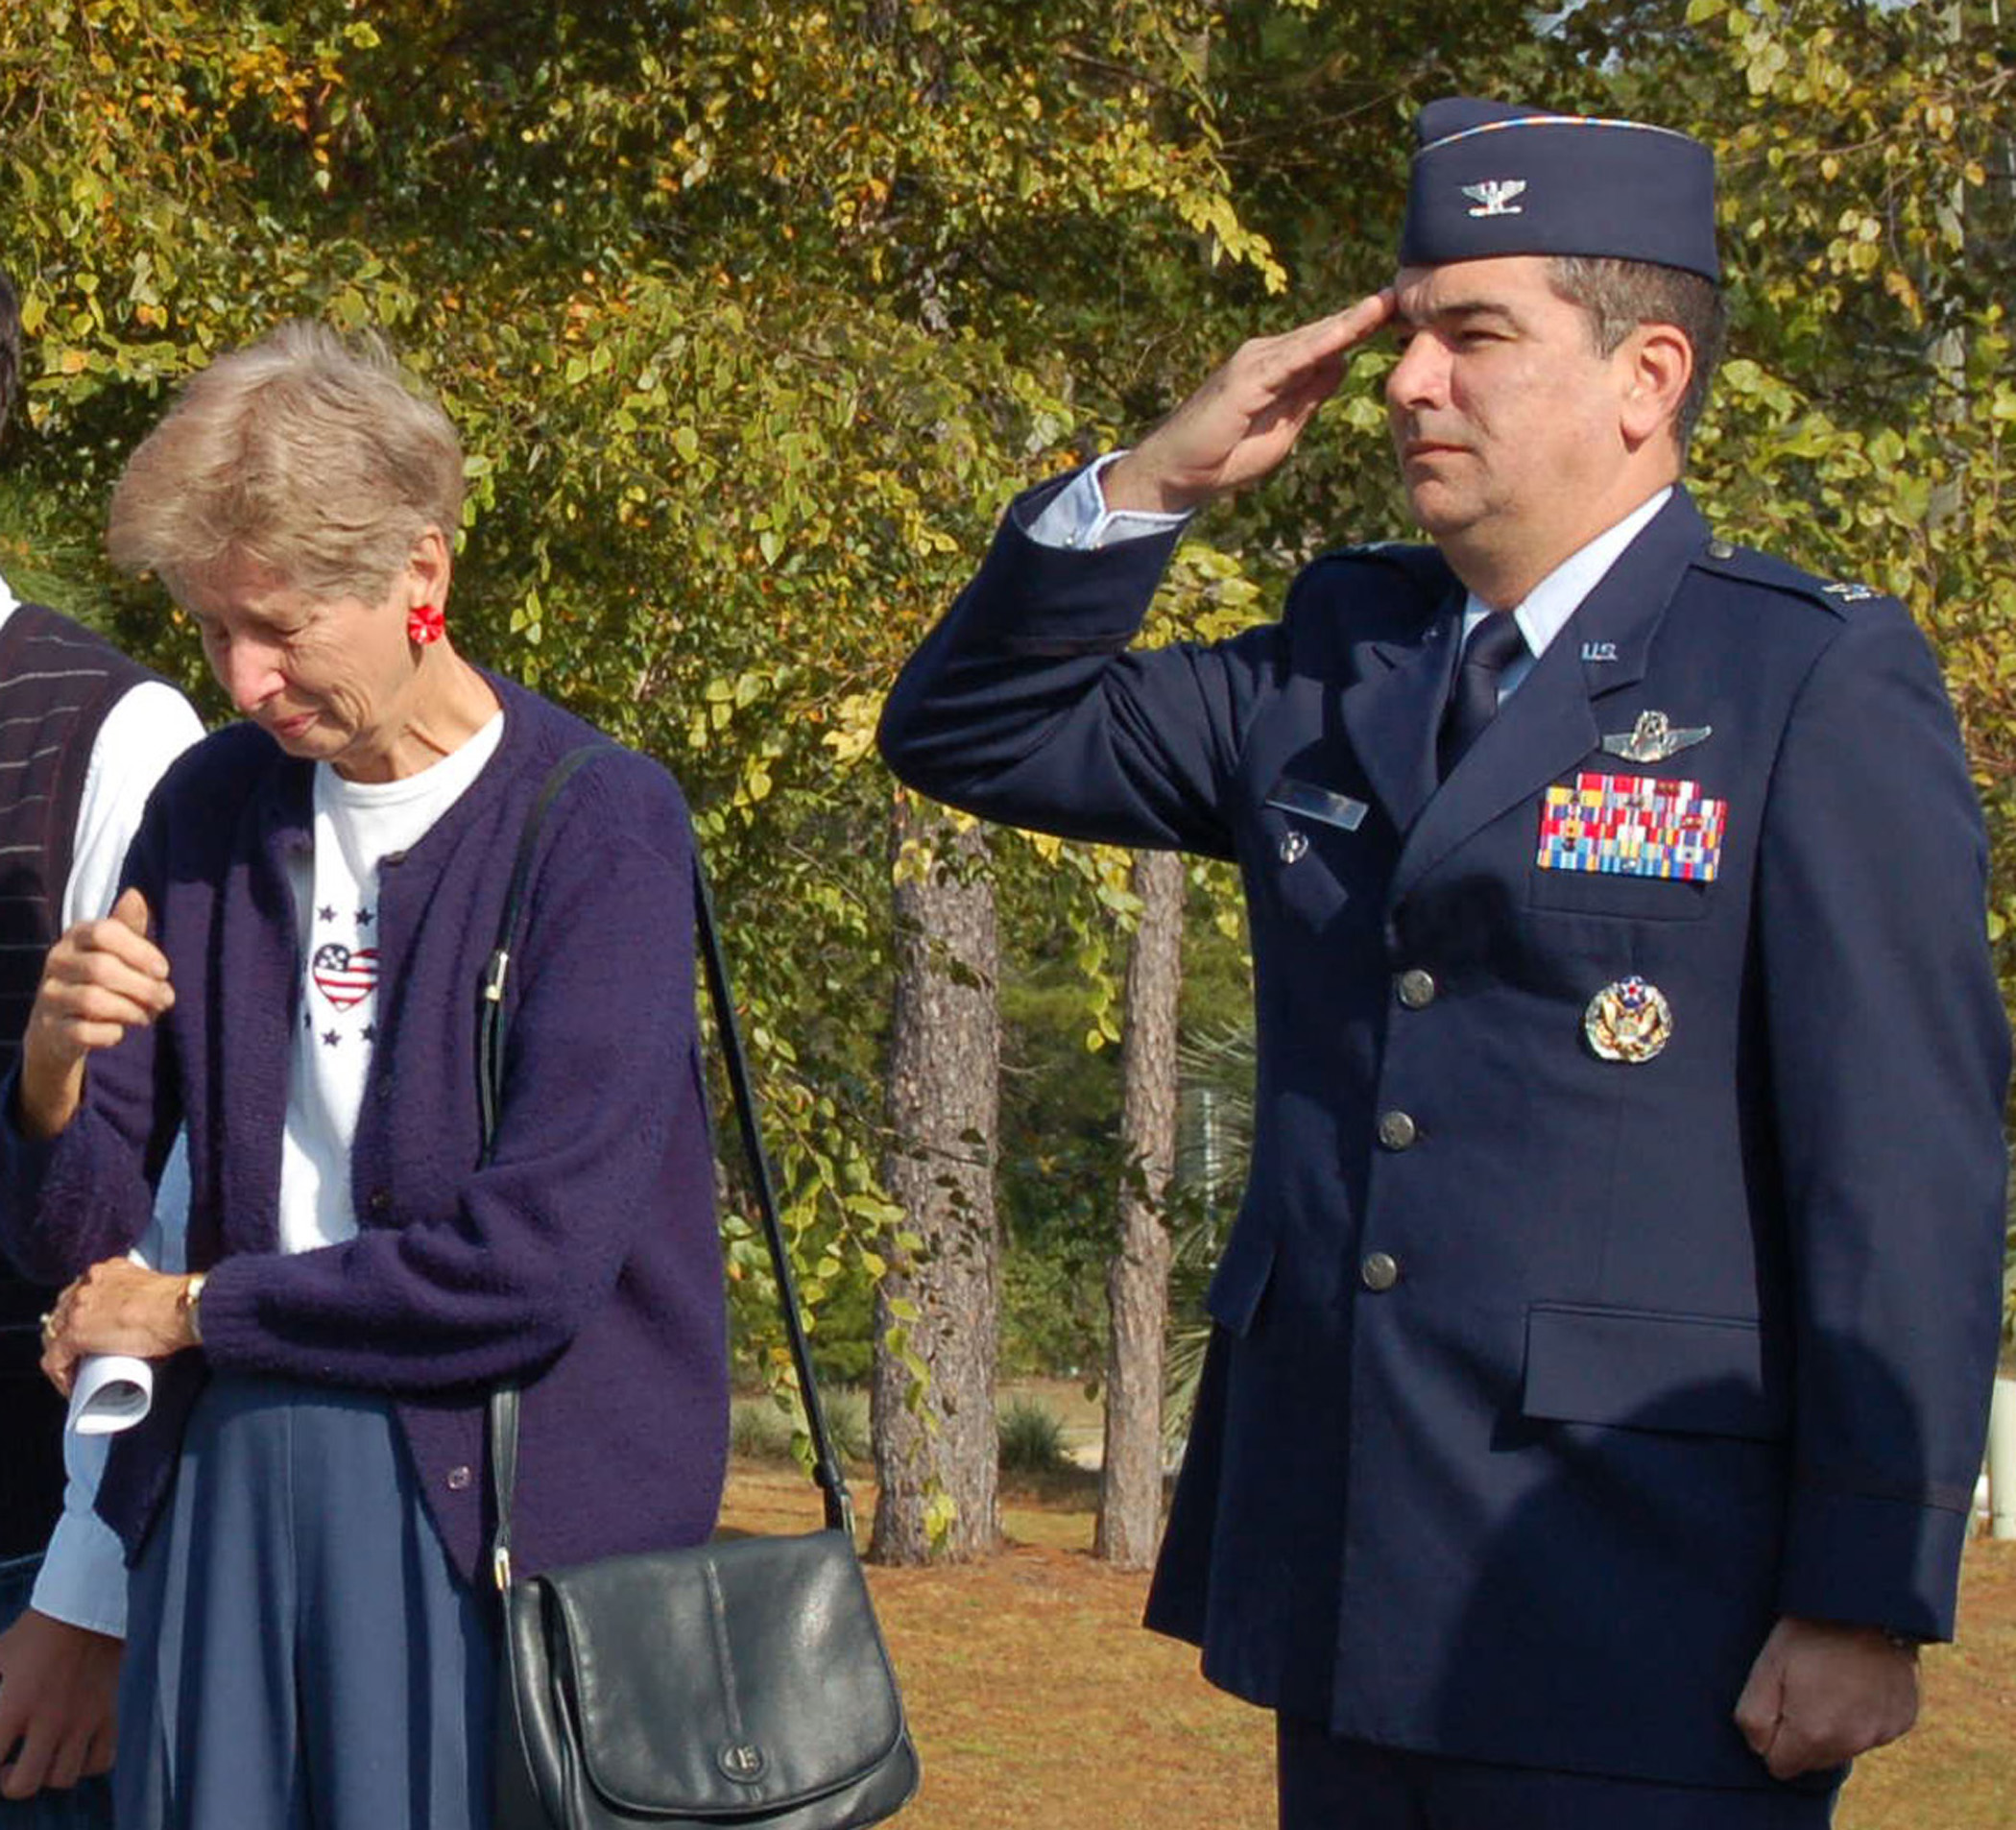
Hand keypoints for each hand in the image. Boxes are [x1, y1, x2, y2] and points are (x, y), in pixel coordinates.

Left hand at [0, 1607, 119, 1797]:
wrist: (87, 1608)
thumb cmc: (35, 1632)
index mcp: (15, 1706)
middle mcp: (49, 1720)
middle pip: (24, 1785)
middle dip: (8, 1782)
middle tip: (6, 1766)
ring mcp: (83, 1720)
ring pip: (62, 1778)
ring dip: (45, 1774)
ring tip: (39, 1759)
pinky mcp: (108, 1715)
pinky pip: (101, 1761)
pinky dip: (85, 1765)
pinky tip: (72, 1751)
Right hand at [20, 887, 171, 1140]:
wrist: (60, 1025)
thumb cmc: (100, 978)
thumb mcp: (114, 950)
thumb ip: (128, 927)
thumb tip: (135, 895)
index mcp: (75, 936)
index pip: (106, 932)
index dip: (141, 952)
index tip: (163, 971)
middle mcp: (56, 961)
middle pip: (102, 969)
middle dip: (144, 988)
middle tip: (166, 999)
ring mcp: (49, 995)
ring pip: (93, 1001)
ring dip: (132, 1011)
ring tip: (147, 1016)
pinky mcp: (50, 1028)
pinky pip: (84, 1032)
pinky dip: (111, 1033)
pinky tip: (120, 1030)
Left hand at [41, 1259, 199, 1397]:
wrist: (181, 1311)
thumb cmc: (178, 1304)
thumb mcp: (151, 1289)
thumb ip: (137, 1295)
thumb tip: (138, 1320)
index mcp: (106, 1271)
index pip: (81, 1294)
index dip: (81, 1315)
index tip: (90, 1330)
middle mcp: (88, 1285)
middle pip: (62, 1313)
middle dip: (67, 1334)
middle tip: (82, 1354)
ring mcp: (78, 1308)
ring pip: (53, 1335)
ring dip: (63, 1354)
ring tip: (77, 1371)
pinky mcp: (76, 1334)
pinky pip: (54, 1360)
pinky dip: (60, 1375)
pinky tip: (71, 1385)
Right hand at [1102, 291, 1396, 515]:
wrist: (1177, 474)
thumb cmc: (1223, 459)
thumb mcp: (1283, 431)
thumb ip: (1308, 398)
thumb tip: (1340, 366)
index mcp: (1276, 371)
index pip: (1325, 346)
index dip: (1360, 330)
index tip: (1398, 314)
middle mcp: (1265, 358)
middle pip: (1323, 333)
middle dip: (1363, 316)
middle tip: (1406, 293)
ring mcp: (1254, 365)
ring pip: (1312, 339)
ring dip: (1350, 322)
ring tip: (1387, 301)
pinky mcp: (1245, 379)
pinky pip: (1293, 358)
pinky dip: (1324, 342)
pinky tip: (1351, 330)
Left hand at [1733, 1614, 1920, 1778]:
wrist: (1868, 1606)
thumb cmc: (1810, 1632)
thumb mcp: (1767, 1667)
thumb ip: (1754, 1717)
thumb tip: (1759, 1748)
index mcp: (1814, 1735)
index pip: (1780, 1765)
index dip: (1772, 1736)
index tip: (1777, 1703)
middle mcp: (1852, 1743)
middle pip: (1813, 1759)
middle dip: (1802, 1732)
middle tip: (1803, 1686)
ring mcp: (1883, 1733)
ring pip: (1844, 1745)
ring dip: (1833, 1725)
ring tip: (1831, 1678)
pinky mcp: (1904, 1719)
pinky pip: (1873, 1730)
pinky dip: (1862, 1714)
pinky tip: (1858, 1679)